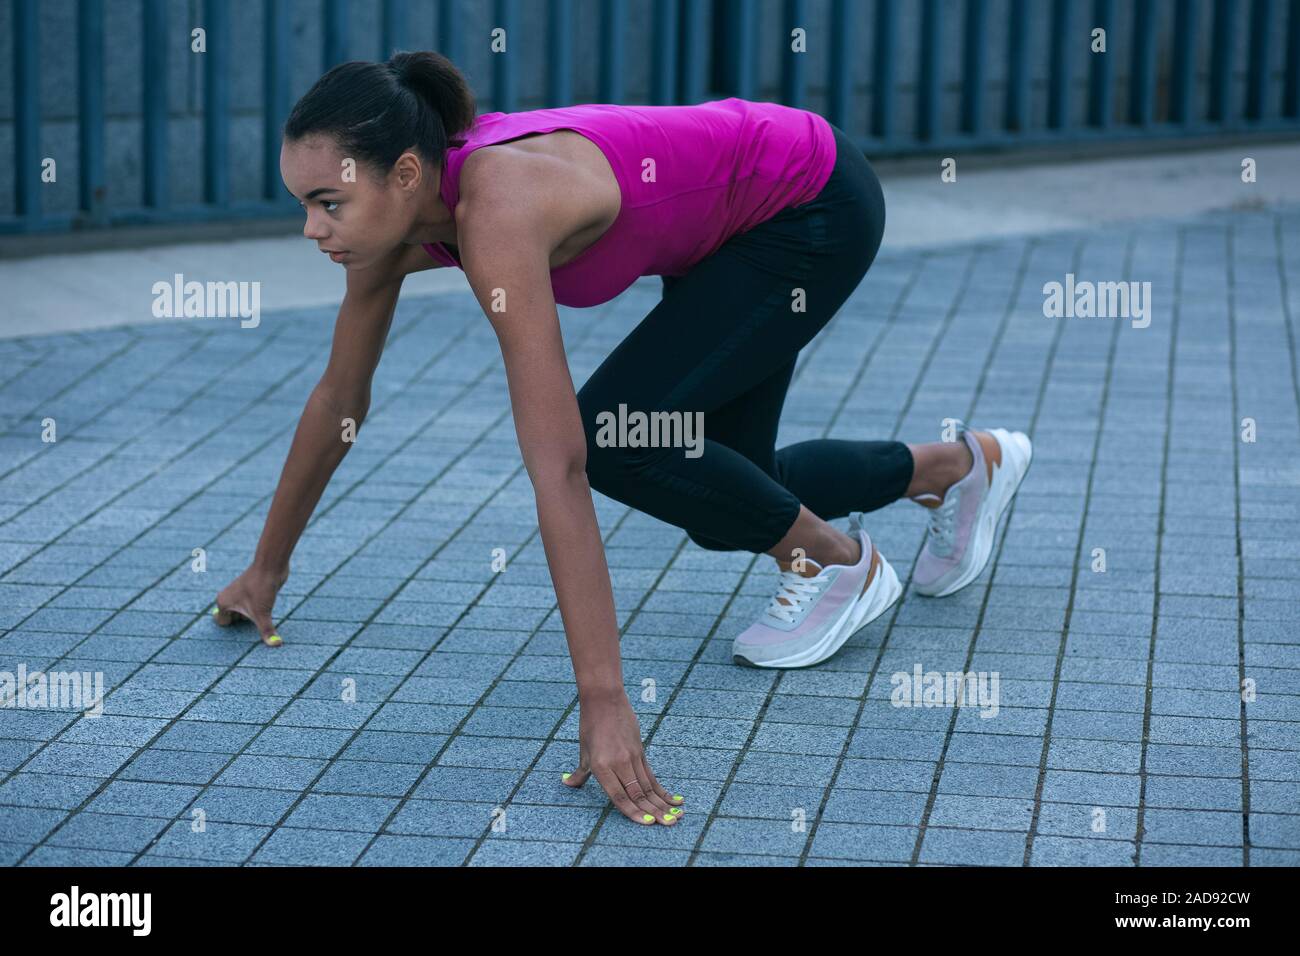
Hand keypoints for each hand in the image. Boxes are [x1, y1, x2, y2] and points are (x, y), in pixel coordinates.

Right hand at [211, 564, 288, 647]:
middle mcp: (228, 598)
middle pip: (234, 620)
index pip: (223, 623)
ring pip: (244, 613)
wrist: (271, 564)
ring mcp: (239, 594)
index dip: (236, 627)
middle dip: (245, 623)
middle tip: (256, 617)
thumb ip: (266, 630)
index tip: (247, 622)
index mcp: (223, 603)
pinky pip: (252, 607)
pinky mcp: (251, 591)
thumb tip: (276, 645)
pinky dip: (258, 611)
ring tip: (262, 611)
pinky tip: (268, 605)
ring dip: (253, 617)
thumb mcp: (262, 612)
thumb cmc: (262, 586)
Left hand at [561, 689, 684, 825]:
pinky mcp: (640, 751)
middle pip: (638, 793)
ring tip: (676, 817)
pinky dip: (663, 789)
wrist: (605, 699)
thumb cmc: (591, 725)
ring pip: (649, 786)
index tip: (647, 824)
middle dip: (655, 812)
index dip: (633, 812)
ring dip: (663, 803)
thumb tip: (567, 784)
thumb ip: (580, 773)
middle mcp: (619, 763)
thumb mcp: (583, 751)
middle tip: (669, 825)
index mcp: (601, 766)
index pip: (619, 795)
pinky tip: (674, 799)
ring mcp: (632, 757)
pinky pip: (652, 775)